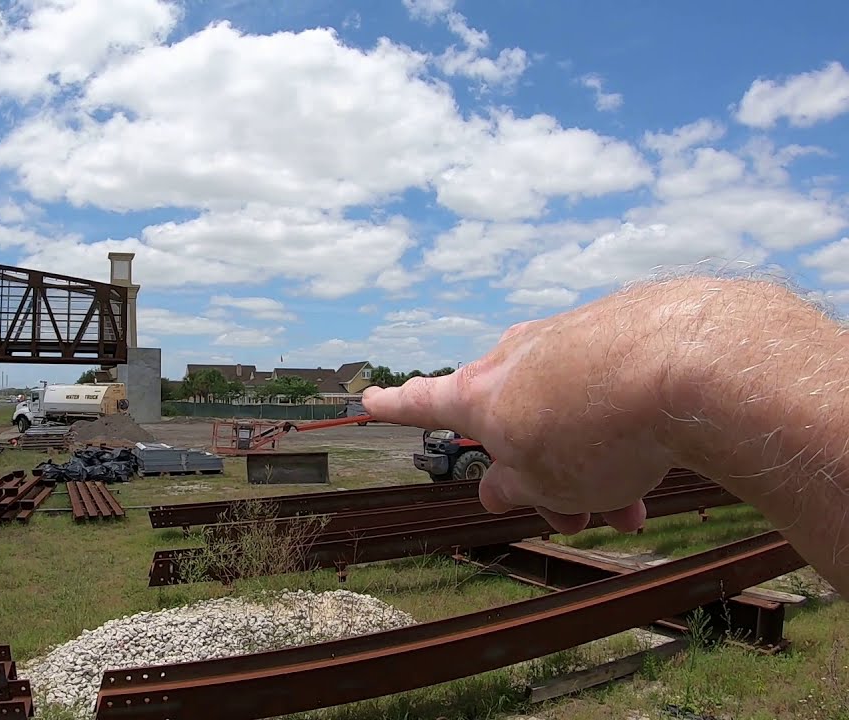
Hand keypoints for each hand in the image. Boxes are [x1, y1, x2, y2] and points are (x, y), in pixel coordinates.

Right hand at [362, 284, 692, 533]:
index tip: (370, 398)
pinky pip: (609, 391)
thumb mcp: (543, 482)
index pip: (423, 401)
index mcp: (481, 393)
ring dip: (593, 465)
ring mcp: (569, 338)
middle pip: (515, 425)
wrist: (687, 363)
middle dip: (543, 477)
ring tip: (632, 510)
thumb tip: (497, 486)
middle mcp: (517, 357)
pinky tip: (661, 458)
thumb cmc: (598, 429)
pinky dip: (624, 430)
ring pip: (570, 414)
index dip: (396, 407)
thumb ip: (513, 485)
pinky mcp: (621, 329)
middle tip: (576, 519)